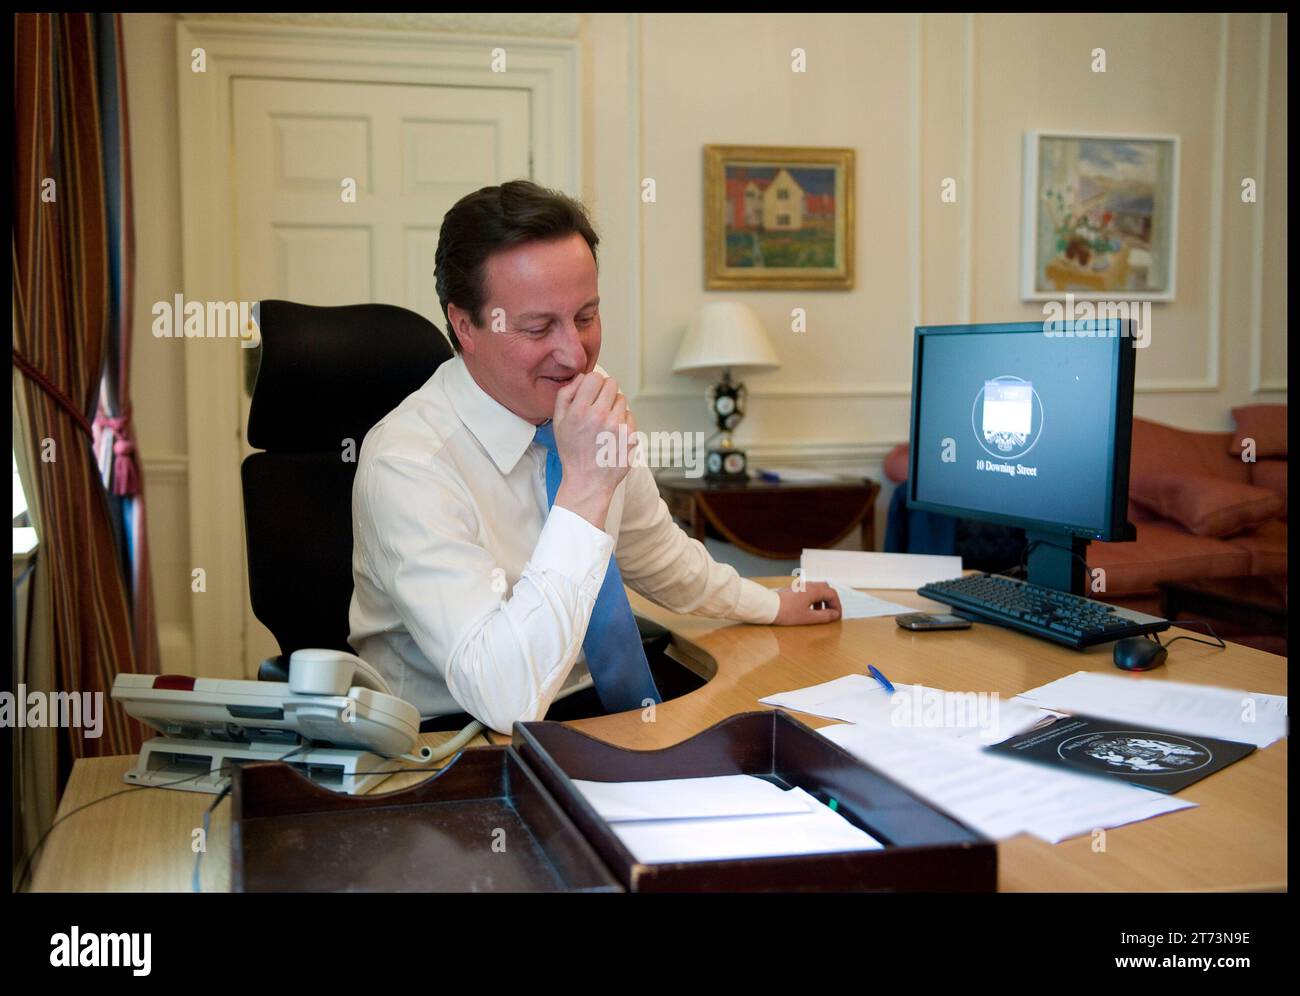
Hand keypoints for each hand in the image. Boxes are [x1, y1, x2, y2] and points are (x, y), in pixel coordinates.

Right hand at [551, 372, 637, 528]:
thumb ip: (565, 395)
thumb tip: (581, 377)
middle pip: (612, 384)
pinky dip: (623, 422)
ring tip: (605, 423)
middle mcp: (600, 416)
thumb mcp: (559, 423)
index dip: (593, 383)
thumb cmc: (572, 452)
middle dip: (605, 392)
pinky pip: (630, 416)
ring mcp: (618, 426)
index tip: (591, 392)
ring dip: (615, 407)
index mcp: (580, 411)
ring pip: (622, 399)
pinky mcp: (631, 436)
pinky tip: (613, 435)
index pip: (595, 377)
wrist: (588, 481)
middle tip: (599, 405)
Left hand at [772, 581, 841, 625]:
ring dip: (822, 600)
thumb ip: (824, 616)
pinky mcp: (794, 589)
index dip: (837, 605)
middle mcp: (808, 585)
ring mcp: (801, 586)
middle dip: (831, 601)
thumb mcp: (808, 617)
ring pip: (817, 589)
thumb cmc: (786, 612)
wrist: (768, 607)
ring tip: (821, 613)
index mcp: (813, 590)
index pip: (832, 594)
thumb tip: (834, 615)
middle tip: (832, 612)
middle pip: (826, 589)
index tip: (837, 615)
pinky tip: (809, 609)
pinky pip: (809, 591)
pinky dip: (814, 599)